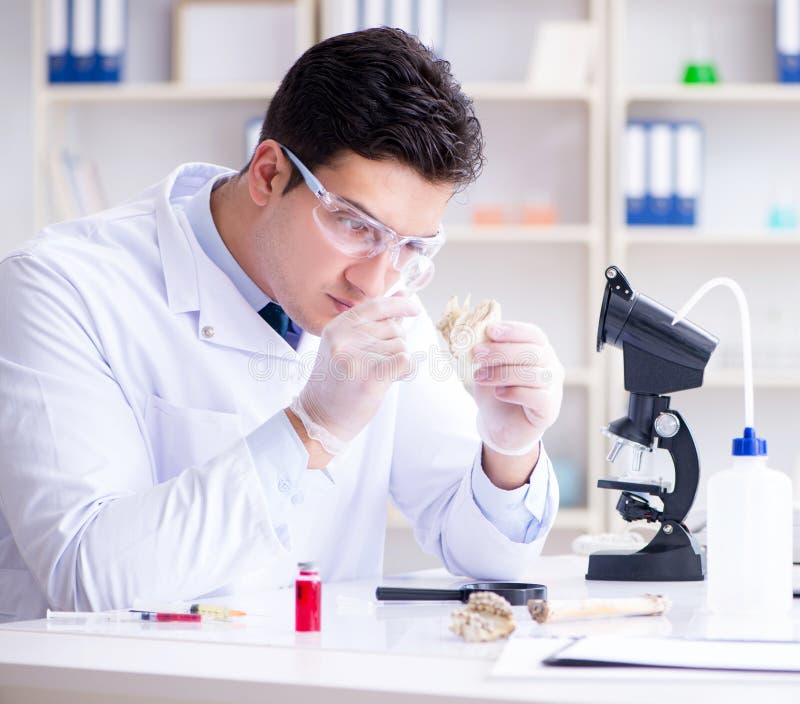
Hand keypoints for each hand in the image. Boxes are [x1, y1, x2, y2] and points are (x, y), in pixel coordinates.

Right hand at [291, 296, 419, 452]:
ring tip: (377, 374)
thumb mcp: (347, 345)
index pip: (375, 305)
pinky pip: (405, 361)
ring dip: (398, 360)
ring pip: (401, 346)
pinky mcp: (371, 377)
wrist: (321, 418)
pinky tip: (392, 379)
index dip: (399, 304)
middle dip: (396, 344)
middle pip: (393, 328)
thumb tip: (404, 295)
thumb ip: (375, 322)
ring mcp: (357, 357)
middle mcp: (345, 338)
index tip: (413, 307)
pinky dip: (405, 370)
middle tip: (378, 364)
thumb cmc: (337, 382)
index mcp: (337, 327)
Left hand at [471, 322, 563, 454]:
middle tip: (477, 354)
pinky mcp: (549, 410)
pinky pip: (537, 397)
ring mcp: (554, 388)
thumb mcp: (489, 368)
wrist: (500, 426)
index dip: (513, 330)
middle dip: (502, 351)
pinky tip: (498, 393)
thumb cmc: (497, 391)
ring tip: (479, 377)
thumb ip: (490, 352)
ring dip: (502, 373)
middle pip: (533, 352)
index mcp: (540, 351)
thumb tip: (480, 335)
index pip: (534, 334)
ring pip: (534, 374)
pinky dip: (515, 392)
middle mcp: (551, 367)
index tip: (490, 330)